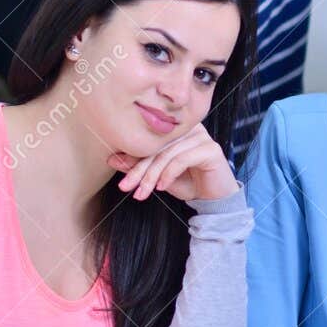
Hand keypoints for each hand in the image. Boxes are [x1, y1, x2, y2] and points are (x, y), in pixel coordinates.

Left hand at [110, 122, 238, 203]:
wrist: (214, 198)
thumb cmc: (188, 183)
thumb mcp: (159, 176)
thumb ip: (140, 166)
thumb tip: (112, 159)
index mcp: (176, 129)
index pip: (149, 142)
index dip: (132, 159)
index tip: (120, 177)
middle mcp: (189, 128)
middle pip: (157, 147)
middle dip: (139, 169)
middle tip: (126, 187)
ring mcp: (201, 137)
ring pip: (167, 154)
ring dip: (152, 176)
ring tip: (142, 192)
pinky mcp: (210, 149)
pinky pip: (182, 159)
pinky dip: (169, 174)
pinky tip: (162, 187)